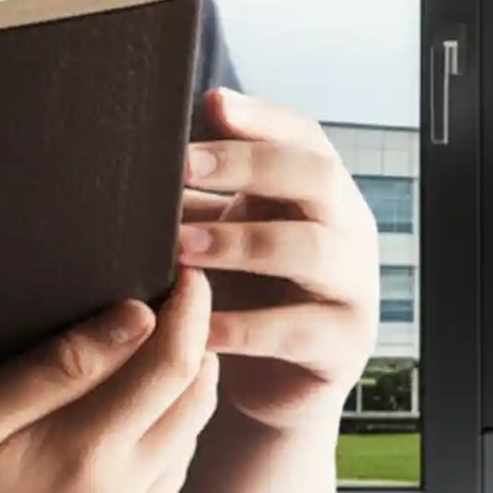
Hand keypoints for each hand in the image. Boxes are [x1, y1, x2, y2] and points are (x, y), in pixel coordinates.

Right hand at [0, 269, 217, 492]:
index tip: (189, 280)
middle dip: (199, 351)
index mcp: (86, 454)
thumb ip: (59, 366)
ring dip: (190, 401)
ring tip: (171, 363)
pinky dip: (174, 450)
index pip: (171, 366)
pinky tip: (151, 432)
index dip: (189, 314)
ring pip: (187, 450)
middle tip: (186, 313)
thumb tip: (134, 318)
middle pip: (194, 407)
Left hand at [178, 88, 378, 431]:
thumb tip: (136, 141)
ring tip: (182, 249)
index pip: (305, 138)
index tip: (211, 104)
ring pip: (312, 249)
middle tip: (183, 167)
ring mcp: (355, 288)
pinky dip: (243, 327)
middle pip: (317, 177)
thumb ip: (201, 191)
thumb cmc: (239, 296)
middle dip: (249, 165)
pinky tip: (197, 328)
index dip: (263, 118)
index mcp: (322, 195)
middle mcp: (349, 232)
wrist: (263, 387)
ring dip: (242, 243)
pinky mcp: (344, 346)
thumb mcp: (223, 233)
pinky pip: (296, 331)